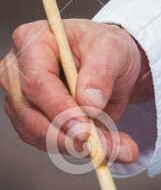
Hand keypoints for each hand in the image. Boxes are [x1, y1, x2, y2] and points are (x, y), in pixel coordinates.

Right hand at [1, 19, 152, 164]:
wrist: (110, 62)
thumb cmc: (104, 47)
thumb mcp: (112, 48)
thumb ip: (100, 73)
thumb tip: (88, 104)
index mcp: (32, 41)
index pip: (37, 82)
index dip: (60, 109)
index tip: (85, 130)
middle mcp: (17, 71)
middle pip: (31, 113)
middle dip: (68, 135)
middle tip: (102, 147)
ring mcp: (19, 98)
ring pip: (38, 133)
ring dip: (77, 146)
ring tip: (114, 146)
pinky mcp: (28, 120)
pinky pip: (47, 142)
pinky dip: (76, 148)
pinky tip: (102, 145)